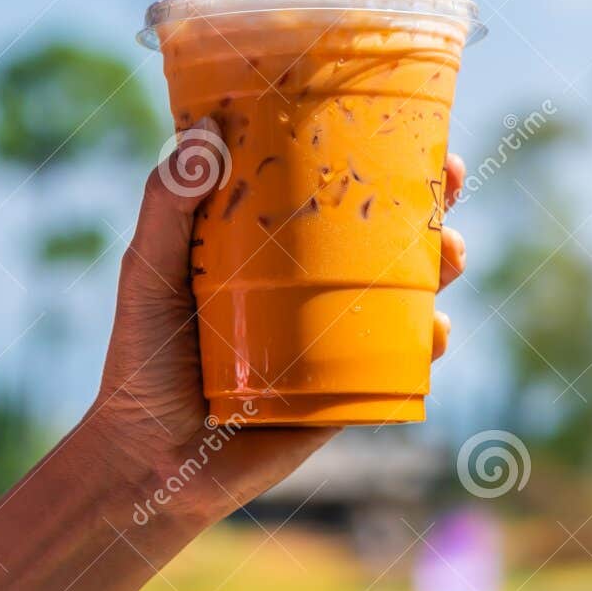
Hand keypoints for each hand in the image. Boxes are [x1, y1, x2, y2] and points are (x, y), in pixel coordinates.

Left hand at [91, 123, 466, 532]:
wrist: (152, 461)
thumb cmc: (141, 359)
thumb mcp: (150, 271)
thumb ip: (167, 206)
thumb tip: (204, 131)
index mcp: (271, 244)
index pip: (331, 187)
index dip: (374, 155)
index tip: (406, 129)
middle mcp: (312, 283)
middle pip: (385, 232)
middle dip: (430, 203)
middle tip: (450, 185)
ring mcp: (335, 334)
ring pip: (408, 289)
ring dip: (443, 263)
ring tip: (449, 254)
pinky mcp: (350, 388)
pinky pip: (405, 360)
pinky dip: (430, 341)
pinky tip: (433, 330)